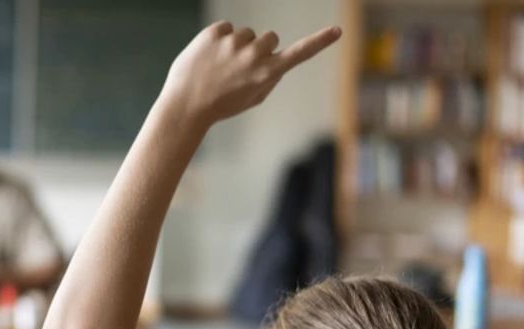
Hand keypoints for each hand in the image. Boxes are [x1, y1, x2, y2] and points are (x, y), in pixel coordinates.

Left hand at [160, 22, 340, 126]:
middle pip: (270, 37)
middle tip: (239, 66)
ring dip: (236, 45)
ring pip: (245, 33)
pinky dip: (218, 39)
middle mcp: (254, 55)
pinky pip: (225, 27)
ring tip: (219, 66)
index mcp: (267, 74)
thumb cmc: (220, 105)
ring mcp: (234, 42)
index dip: (320, 42)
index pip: (299, 54)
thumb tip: (274, 59)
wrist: (185, 106)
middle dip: (260, 47)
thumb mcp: (251, 98)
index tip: (337, 31)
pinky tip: (208, 57)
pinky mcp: (214, 33)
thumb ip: (268, 78)